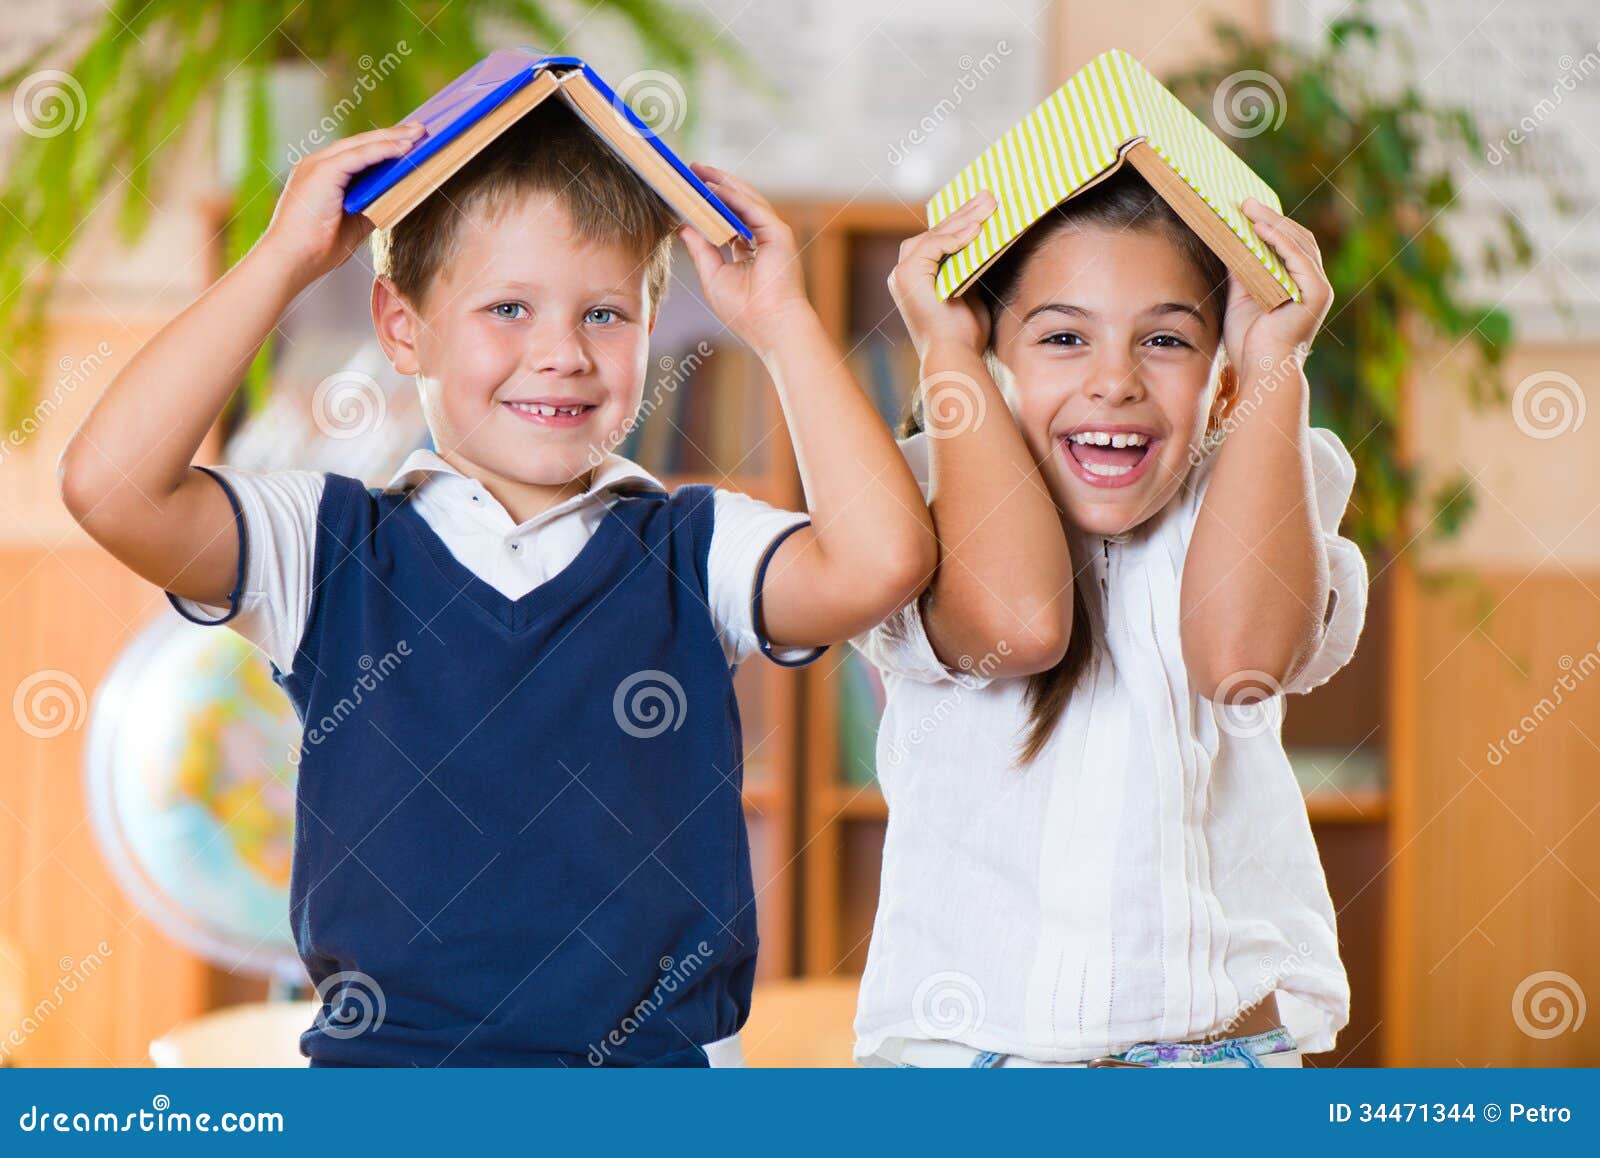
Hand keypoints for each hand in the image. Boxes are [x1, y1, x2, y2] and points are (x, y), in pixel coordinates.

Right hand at [257, 122, 425, 285]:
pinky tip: (405, 148)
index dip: (383, 145)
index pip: (357, 153)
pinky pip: (359, 155)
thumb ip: (372, 206)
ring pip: (361, 144)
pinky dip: (384, 150)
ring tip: (419, 133)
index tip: (409, 141)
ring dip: (392, 138)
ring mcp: (317, 164)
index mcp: (321, 174)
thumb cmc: (318, 247)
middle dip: (392, 135)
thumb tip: (399, 196)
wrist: (292, 260)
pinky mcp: (322, 170)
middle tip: (420, 128)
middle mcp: (316, 163)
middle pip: (361, 143)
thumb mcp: (354, 224)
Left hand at [679, 163, 810, 350]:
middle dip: (715, 186)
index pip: (729, 221)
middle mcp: (763, 240)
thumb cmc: (745, 311)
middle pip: (737, 205)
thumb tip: (684, 228)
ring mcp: (773, 235)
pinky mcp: (779, 233)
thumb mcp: (713, 276)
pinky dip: (732, 194)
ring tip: (698, 171)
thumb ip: (701, 250)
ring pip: (746, 200)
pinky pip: (752, 206)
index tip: (690, 191)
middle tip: (691, 171)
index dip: (710, 205)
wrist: (770, 326)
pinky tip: (712, 186)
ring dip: (722, 183)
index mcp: (750, 253)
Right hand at [888, 192, 996, 360]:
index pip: (937, 239)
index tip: (983, 205)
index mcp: (916, 277)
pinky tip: (978, 229)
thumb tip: (984, 239)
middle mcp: (903, 273)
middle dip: (965, 212)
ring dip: (965, 218)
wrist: (954, 355)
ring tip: (990, 205)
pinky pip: (934, 245)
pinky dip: (956, 236)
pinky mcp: (907, 275)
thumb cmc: (965, 333)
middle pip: (936, 232)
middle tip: (990, 196)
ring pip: (935, 234)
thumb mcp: (970, 291)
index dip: (960, 220)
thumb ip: (969, 267)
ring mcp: (902, 273)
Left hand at [1226, 198, 1332, 378]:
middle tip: (1244, 201)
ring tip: (1246, 207)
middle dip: (1270, 217)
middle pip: (1295, 238)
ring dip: (1271, 222)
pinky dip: (1278, 240)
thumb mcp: (1240, 296)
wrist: (1260, 373)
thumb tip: (1226, 239)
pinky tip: (1258, 227)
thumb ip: (1239, 269)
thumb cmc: (1248, 343)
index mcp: (1299, 284)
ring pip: (1297, 242)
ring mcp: (1318, 287)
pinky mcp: (1316, 293)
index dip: (1269, 224)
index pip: (1289, 244)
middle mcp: (1313, 283)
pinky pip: (1297, 257)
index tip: (1245, 207)